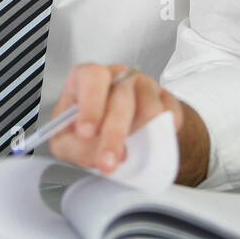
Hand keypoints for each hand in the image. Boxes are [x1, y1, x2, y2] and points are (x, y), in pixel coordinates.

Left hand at [47, 62, 183, 173]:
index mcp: (88, 77)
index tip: (86, 133)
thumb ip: (77, 147)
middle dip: (114, 134)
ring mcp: (144, 84)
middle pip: (122, 96)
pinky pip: (171, 113)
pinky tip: (150, 143)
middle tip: (108, 162)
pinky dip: (163, 133)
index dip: (90, 105)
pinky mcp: (165, 98)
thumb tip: (98, 152)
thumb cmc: (86, 133)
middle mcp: (118, 76)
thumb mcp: (68, 142)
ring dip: (139, 136)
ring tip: (128, 152)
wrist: (113, 137)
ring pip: (150, 106)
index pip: (92, 77)